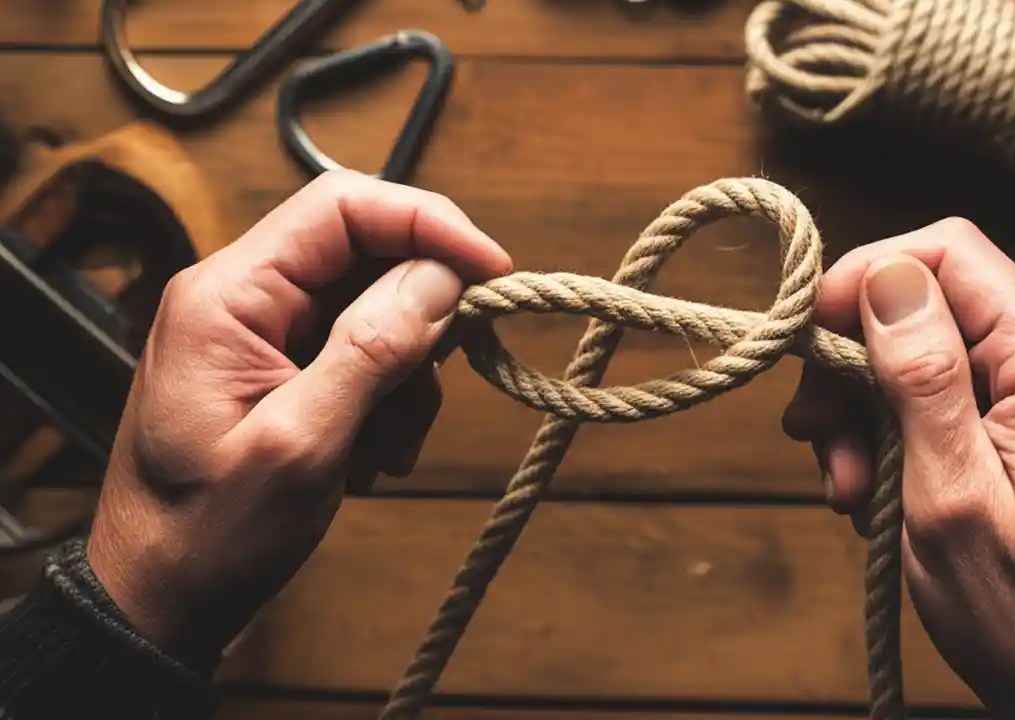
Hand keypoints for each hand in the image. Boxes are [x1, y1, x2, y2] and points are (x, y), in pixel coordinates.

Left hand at [87, 170, 511, 666]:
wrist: (159, 600)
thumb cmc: (205, 534)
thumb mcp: (300, 447)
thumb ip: (370, 352)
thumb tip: (441, 277)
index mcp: (229, 295)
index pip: (343, 206)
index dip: (428, 223)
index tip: (493, 270)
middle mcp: (245, 297)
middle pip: (368, 254)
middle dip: (420, 317)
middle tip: (442, 378)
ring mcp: (265, 333)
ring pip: (378, 308)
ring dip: (406, 375)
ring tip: (385, 447)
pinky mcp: (284, 369)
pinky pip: (365, 354)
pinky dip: (389, 401)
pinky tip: (370, 457)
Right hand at [784, 219, 1014, 719]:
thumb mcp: (951, 498)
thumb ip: (921, 377)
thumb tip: (885, 275)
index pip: (950, 253)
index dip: (865, 279)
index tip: (805, 337)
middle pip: (934, 302)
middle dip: (858, 364)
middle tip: (815, 436)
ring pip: (931, 350)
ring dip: (869, 409)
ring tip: (848, 486)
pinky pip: (952, 391)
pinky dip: (899, 431)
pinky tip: (877, 490)